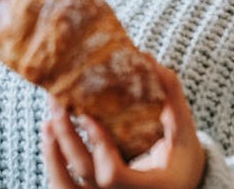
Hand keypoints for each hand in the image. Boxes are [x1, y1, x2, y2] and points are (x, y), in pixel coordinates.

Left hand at [41, 57, 205, 188]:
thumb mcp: (184, 129)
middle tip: (58, 105)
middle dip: (67, 138)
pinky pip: (66, 187)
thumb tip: (145, 57)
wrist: (178, 184)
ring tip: (49, 121)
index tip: (87, 114)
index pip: (113, 174)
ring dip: (54, 152)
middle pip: (85, 174)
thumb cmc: (182, 155)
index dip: (98, 145)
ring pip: (67, 186)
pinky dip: (55, 163)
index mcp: (150, 187)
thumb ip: (170, 96)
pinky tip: (50, 137)